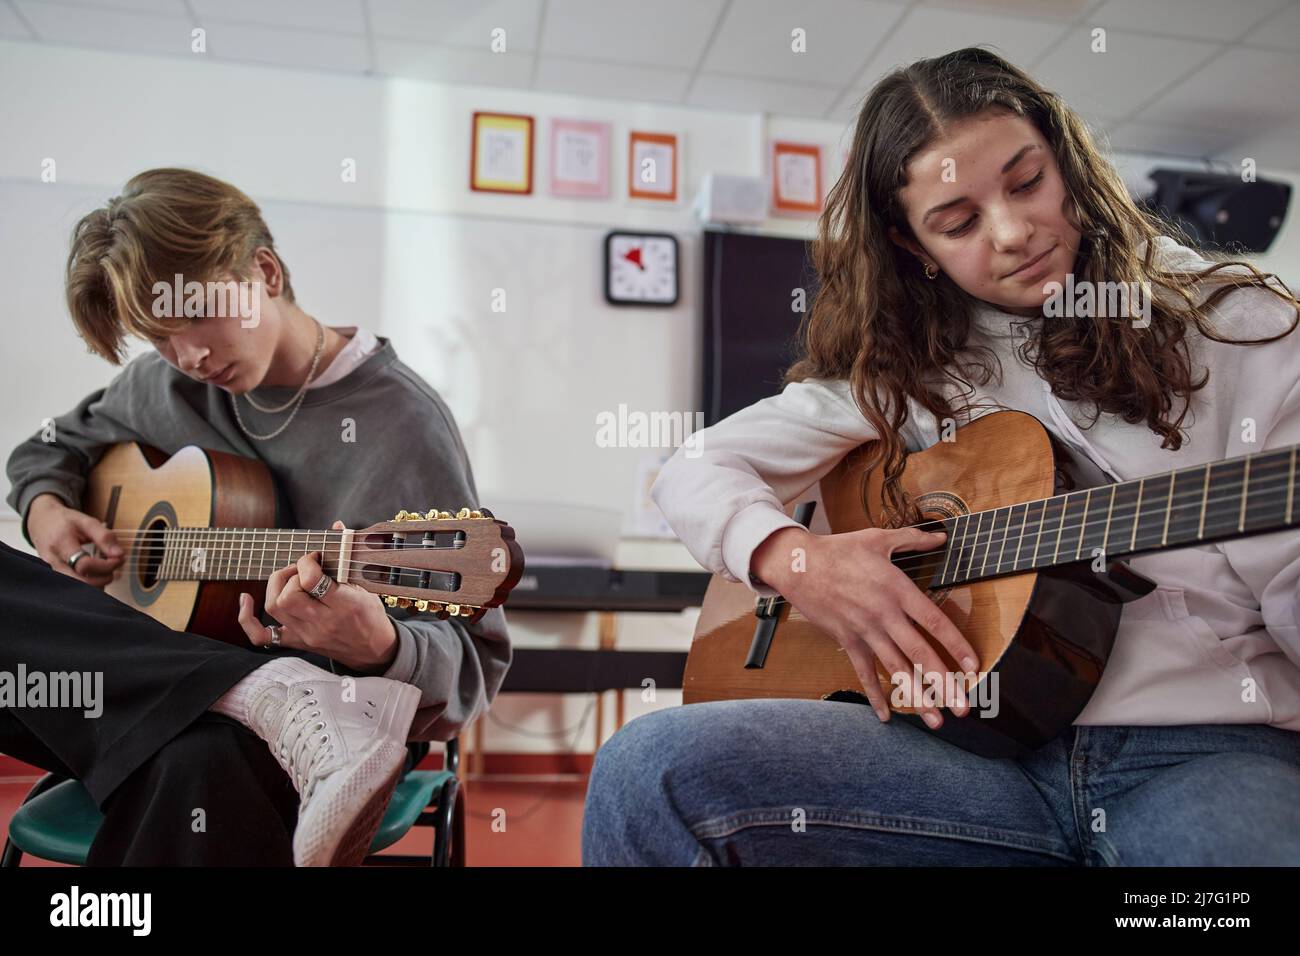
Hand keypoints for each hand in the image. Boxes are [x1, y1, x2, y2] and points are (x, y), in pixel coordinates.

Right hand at [27, 493, 124, 587]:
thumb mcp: (86, 521)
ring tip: (108, 569)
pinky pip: (74, 584)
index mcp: (61, 544)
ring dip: (98, 582)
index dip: (105, 566)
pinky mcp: (56, 574)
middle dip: (103, 578)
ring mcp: (53, 570)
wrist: (41, 521)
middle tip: (115, 566)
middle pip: (80, 582)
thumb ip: (104, 537)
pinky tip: (98, 572)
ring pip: (77, 587)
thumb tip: (120, 554)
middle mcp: (54, 561)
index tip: (118, 558)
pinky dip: (90, 581)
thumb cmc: (64, 521)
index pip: (84, 565)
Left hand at [236, 520, 398, 671]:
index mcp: (344, 605)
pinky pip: (262, 636)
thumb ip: (346, 556)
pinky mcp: (298, 642)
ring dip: (276, 586)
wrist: (375, 651)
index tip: (315, 557)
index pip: (311, 580)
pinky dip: (247, 618)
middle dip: (291, 574)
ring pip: (274, 607)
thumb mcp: (366, 585)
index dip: (307, 562)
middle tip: (303, 569)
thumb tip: (336, 526)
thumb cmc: (371, 616)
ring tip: (290, 579)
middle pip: (287, 595)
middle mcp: (322, 622)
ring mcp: (307, 635)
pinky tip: (246, 600)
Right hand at [751, 524, 978, 728]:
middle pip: (919, 653)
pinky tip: (887, 716)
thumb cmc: (839, 549)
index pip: (934, 621)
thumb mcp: (878, 538)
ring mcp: (864, 630)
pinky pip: (863, 672)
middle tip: (963, 708)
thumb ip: (913, 538)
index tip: (974, 667)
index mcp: (897, 589)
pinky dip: (874, 695)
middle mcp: (884, 615)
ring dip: (917, 697)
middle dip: (944, 683)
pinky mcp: (847, 640)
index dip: (956, 645)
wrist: (798, 564)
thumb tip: (943, 536)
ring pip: (895, 669)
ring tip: (936, 720)